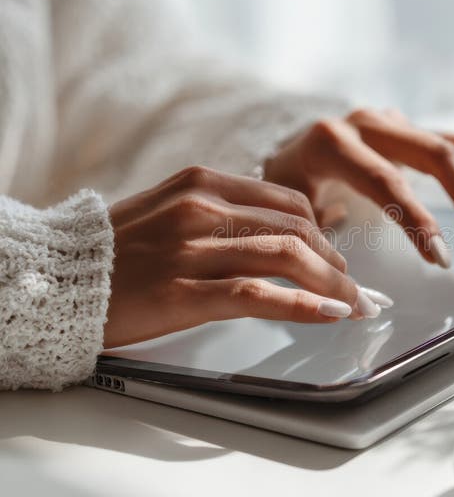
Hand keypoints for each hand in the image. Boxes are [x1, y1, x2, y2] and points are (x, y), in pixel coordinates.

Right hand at [104, 166, 384, 348]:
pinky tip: (328, 315)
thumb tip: (278, 236)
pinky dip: (301, 305)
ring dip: (332, 285)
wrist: (58, 279)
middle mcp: (201, 208)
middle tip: (353, 289)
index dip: (326, 234)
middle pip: (297, 229)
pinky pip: (257, 295)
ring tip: (352, 306)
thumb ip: (221, 215)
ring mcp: (192, 249)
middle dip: (337, 262)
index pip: (288, 202)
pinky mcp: (182, 292)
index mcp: (202, 182)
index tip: (339, 259)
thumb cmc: (117, 251)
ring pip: (286, 257)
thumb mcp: (169, 211)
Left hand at [264, 108, 453, 265]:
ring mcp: (395, 122)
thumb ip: (313, 234)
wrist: (285, 146)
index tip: (440, 260)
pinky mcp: (412, 128)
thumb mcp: (286, 207)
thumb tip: (347, 277)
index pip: (386, 181)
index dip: (417, 221)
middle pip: (437, 155)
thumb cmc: (286, 183)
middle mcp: (370, 123)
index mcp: (333, 142)